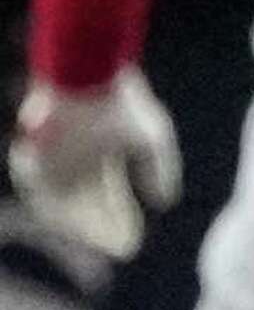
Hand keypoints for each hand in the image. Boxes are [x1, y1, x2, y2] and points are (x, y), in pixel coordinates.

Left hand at [8, 68, 180, 259]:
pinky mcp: (33, 149)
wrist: (87, 65)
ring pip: (57, 204)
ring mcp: (53, 160)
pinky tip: (69, 205)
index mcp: (103, 164)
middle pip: (84, 212)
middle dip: (99, 230)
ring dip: (73, 220)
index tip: (131, 243)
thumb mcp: (153, 137)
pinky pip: (32, 182)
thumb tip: (164, 202)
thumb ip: (161, 169)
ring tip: (88, 230)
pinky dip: (51, 198)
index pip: (110, 206)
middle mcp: (76, 166)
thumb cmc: (120, 99)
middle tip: (113, 245)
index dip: (119, 227)